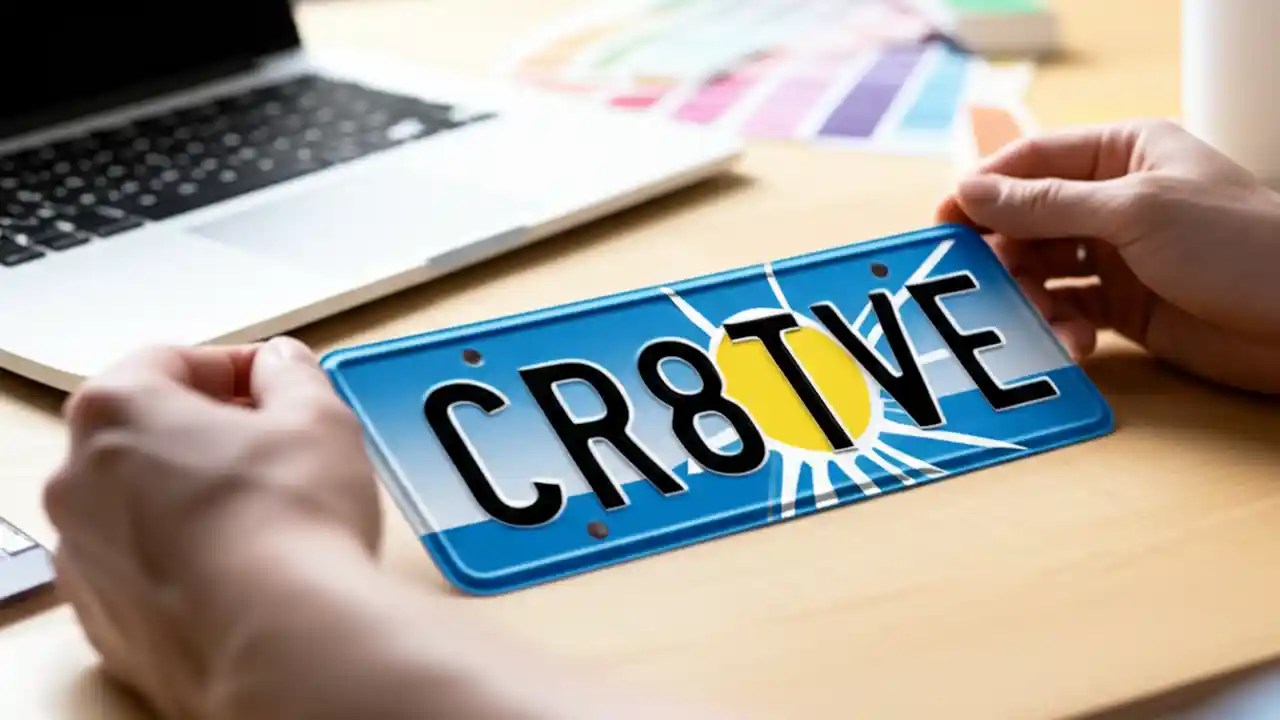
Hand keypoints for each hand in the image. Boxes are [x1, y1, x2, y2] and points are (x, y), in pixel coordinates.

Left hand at [44, 338, 380, 718]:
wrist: (282, 639)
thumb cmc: (291, 523)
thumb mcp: (317, 416)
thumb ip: (292, 375)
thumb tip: (281, 366)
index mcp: (117, 410)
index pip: (171, 362)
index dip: (236, 368)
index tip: (275, 383)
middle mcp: (77, 480)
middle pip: (146, 433)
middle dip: (210, 433)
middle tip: (276, 447)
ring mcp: (83, 557)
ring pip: (140, 506)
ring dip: (193, 498)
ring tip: (266, 515)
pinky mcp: (103, 620)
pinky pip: (143, 570)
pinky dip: (185, 561)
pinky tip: (244, 568)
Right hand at [937, 119, 1279, 393]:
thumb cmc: (1237, 246)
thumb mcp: (1134, 213)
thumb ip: (1047, 205)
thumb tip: (970, 192)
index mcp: (1124, 154)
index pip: (1034, 161)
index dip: (984, 188)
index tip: (942, 220)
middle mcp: (1116, 200)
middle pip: (1029, 218)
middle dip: (1004, 251)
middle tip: (977, 281)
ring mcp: (1120, 254)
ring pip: (1043, 269)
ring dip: (1031, 297)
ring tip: (1042, 319)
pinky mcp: (1126, 306)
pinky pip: (1069, 310)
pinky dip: (1059, 327)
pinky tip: (1073, 344)